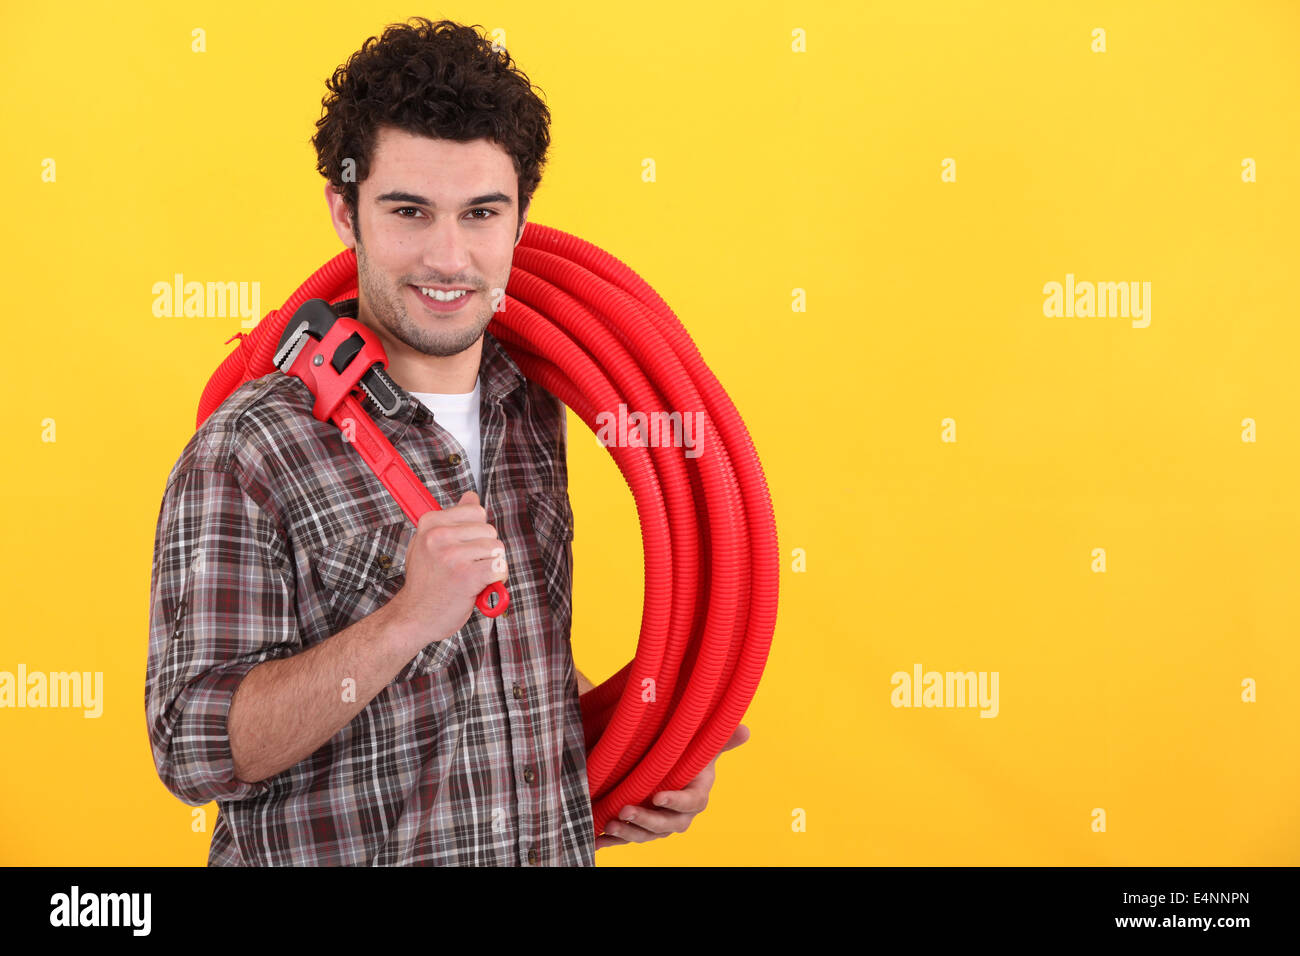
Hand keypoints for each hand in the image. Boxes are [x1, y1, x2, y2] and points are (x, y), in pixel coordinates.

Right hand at [388, 490, 506, 651]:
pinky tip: (483, 585)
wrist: (414, 616)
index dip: (478, 531)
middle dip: (487, 550)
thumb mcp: (429, 543)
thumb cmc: (425, 583)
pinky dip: (498, 578)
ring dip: (493, 565)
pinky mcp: (466, 576)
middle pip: (489, 529)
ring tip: (474, 577)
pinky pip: (500, 567)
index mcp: (430, 523)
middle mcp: (439, 536)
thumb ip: (451, 520)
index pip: (476, 510)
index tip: (466, 546)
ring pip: (497, 548)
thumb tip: (471, 496)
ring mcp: (452, 555)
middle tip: (469, 566)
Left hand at [595, 724, 749, 849]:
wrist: (667, 765)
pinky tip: (597, 840)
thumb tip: (746, 729)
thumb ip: (721, 740)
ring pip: (648, 835)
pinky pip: (629, 838)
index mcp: (697, 794)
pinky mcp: (641, 828)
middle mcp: (680, 814)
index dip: (676, 802)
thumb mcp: (702, 744)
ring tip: (610, 823)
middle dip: (648, 821)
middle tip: (626, 810)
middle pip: (668, 825)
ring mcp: (660, 824)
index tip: (659, 795)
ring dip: (630, 833)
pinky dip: (613, 841)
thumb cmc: (686, 754)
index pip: (691, 802)